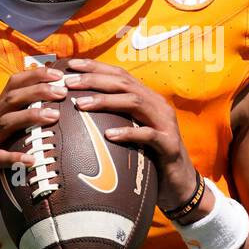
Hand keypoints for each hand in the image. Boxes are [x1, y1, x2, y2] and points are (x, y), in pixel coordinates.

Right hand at [0, 68, 66, 228]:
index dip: (34, 76)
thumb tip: (58, 120)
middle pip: (11, 98)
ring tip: (54, 116)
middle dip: (37, 90)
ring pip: (5, 122)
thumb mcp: (6, 145)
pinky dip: (15, 157)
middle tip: (62, 90)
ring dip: (31, 117)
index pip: (12, 86)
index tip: (58, 74)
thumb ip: (24, 132)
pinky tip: (32, 160)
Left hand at [58, 58, 205, 213]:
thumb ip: (116, 117)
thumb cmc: (150, 157)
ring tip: (80, 104)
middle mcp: (158, 105)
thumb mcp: (132, 131)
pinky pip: (148, 135)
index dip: (96, 67)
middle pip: (124, 83)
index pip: (120, 75)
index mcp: (148, 98)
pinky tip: (108, 135)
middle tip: (68, 82)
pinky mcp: (169, 145)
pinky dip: (128, 133)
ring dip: (105, 101)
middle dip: (94, 79)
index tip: (71, 65)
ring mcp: (165, 124)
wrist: (180, 183)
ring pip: (134, 103)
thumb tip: (79, 108)